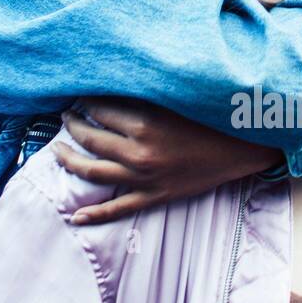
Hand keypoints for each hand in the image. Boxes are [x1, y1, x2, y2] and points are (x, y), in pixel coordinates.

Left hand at [54, 99, 280, 223]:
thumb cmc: (210, 118)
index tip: (77, 94)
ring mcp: (145, 178)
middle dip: (72, 126)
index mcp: (144, 124)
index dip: (84, 101)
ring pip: (94, 173)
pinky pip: (119, 208)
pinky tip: (75, 216)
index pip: (99, 110)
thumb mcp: (175, 100)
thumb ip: (143, 95)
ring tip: (58, 151)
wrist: (243, 148)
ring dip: (70, 161)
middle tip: (64, 116)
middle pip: (90, 139)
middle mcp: (139, 153)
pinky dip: (96, 214)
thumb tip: (110, 85)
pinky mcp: (155, 196)